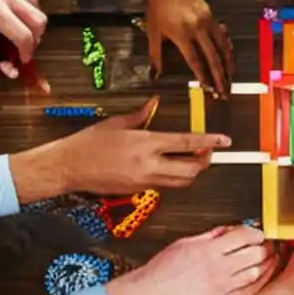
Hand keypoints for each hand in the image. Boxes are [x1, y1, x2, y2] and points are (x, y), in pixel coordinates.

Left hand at [0, 0, 46, 79]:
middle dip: (37, 37)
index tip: (22, 58)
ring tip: (20, 27)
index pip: (24, 36)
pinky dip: (26, 5)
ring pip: (37, 5)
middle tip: (26, 44)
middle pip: (40, 21)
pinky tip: (11, 9)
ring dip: (33, 20)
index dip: (27, 51)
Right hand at [10, 97, 230, 201]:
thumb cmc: (88, 143)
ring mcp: (145, 181)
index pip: (187, 143)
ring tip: (193, 159)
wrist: (68, 168)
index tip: (225, 140)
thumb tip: (153, 103)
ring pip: (182, 182)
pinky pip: (165, 186)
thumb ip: (140, 115)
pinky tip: (169, 166)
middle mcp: (149, 164)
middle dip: (204, 162)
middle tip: (207, 152)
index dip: (209, 142)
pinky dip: (174, 178)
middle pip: (192, 170)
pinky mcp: (139, 191)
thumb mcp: (116, 123)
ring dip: (192, 172)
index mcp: (145, 143)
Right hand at [105, 224, 275, 294]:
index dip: (256, 232)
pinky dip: (259, 283)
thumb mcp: (186, 242)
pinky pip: (248, 293)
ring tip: (269, 259)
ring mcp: (221, 287)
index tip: (258, 232)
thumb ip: (211, 235)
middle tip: (267, 244)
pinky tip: (263, 277)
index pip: (244, 236)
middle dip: (265, 246)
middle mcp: (218, 269)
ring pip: (256, 274)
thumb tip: (230, 230)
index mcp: (209, 250)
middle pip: (255, 254)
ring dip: (267, 264)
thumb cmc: (163, 269)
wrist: (151, 294)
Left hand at [146, 0, 233, 96]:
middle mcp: (198, 30)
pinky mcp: (213, 16)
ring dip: (228, 66)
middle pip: (213, 58)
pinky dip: (228, 50)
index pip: (195, 61)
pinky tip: (231, 59)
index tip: (208, 89)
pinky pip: (224, 37)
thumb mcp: (153, 30)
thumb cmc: (158, 6)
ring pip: (223, 48)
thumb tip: (155, 75)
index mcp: (182, 35)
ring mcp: (208, 22)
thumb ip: (155, 55)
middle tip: (224, 92)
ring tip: (231, 79)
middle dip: (220, 77)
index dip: (203, 77)